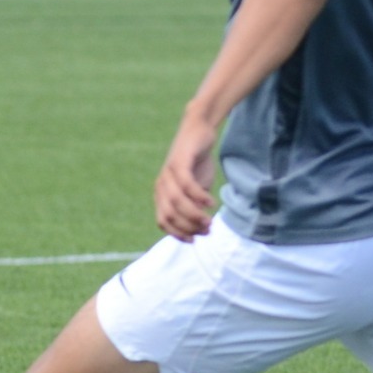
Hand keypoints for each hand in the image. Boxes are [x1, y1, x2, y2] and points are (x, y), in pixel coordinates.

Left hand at [155, 114, 218, 241]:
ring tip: (209, 220)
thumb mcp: (196, 189)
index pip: (163, 221)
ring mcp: (168, 173)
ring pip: (176, 201)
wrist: (198, 132)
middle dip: (188, 227)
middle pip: (169, 214)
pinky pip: (186, 184)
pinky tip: (211, 202)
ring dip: (194, 215)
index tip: (194, 240)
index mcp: (161, 194)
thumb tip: (202, 228)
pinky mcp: (180, 161)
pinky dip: (198, 196)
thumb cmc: (197, 163)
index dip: (177, 233)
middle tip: (207, 229)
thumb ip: (196, 207)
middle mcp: (161, 185)